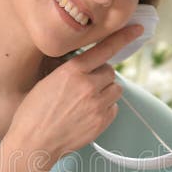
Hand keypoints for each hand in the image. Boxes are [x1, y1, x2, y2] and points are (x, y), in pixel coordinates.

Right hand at [6, 25, 142, 164]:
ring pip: (115, 90)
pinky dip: (105, 109)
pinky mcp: (102, 122)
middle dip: (101, 76)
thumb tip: (87, 66)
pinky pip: (114, 108)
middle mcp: (88, 86)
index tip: (137, 29)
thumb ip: (71, 70)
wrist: (33, 142)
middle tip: (85, 87)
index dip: (122, 38)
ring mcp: (97, 105)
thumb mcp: (48, 81)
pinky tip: (87, 114)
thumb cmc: (34, 112)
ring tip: (86, 101)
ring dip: (105, 92)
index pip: (104, 49)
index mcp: (72, 71)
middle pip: (110, 71)